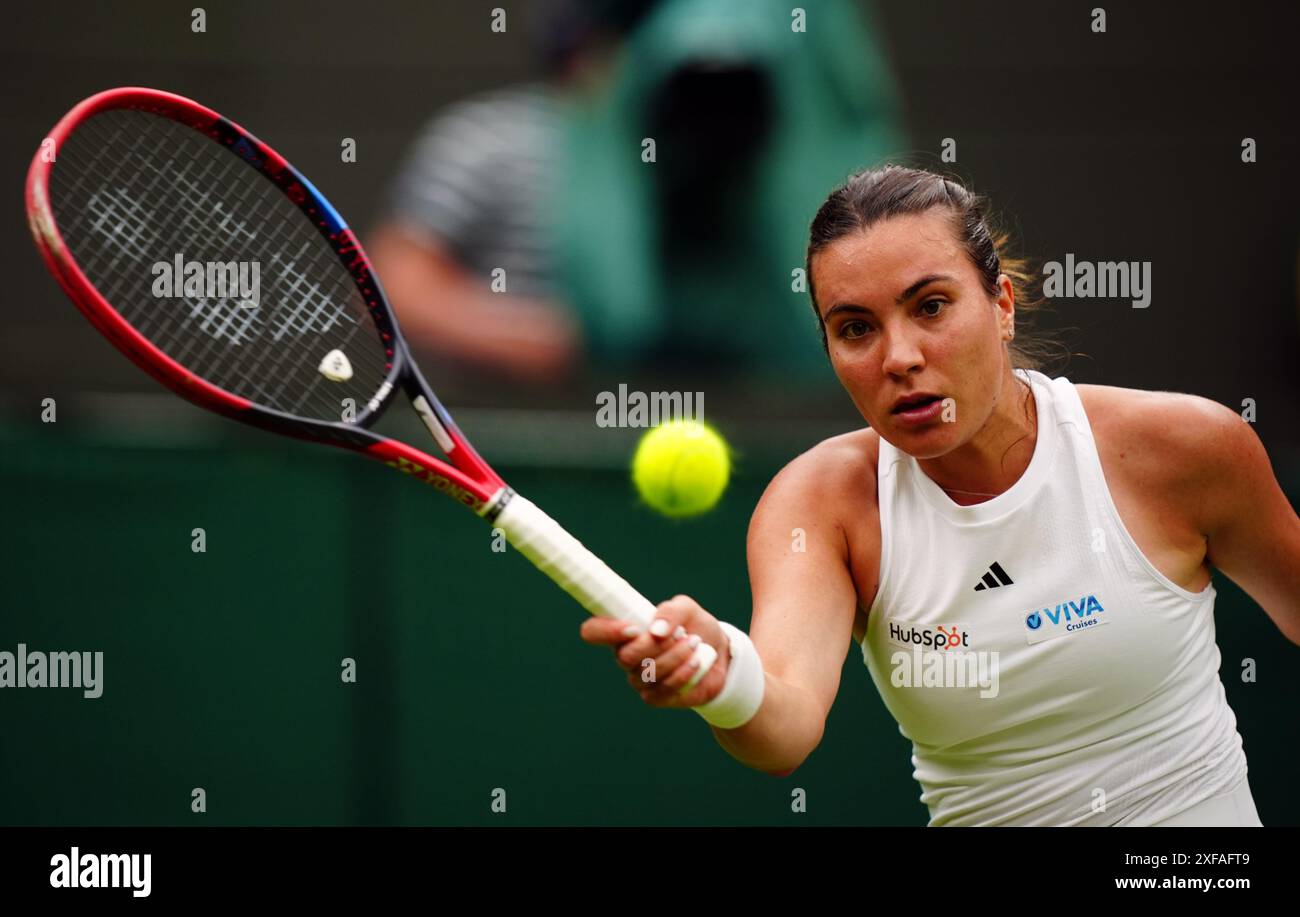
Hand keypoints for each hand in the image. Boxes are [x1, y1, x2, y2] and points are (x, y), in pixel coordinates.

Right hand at [579, 595, 729, 708]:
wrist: (719, 654)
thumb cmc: (695, 627)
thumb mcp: (687, 609)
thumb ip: (670, 611)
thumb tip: (655, 630)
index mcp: (625, 632)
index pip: (593, 631)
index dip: (605, 630)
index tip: (634, 628)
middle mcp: (626, 657)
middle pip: (624, 657)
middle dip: (656, 645)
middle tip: (681, 634)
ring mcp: (639, 680)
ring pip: (648, 673)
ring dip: (676, 656)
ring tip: (695, 643)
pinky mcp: (655, 697)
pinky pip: (663, 689)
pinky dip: (683, 673)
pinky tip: (696, 662)